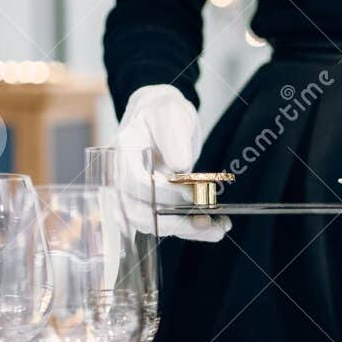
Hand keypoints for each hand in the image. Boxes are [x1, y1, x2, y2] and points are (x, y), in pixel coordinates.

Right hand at [115, 84, 228, 242]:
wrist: (161, 115)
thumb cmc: (163, 110)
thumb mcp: (170, 113)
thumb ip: (174, 138)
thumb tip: (179, 167)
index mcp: (122, 155)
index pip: (137, 184)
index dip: (165, 193)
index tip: (193, 193)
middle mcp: (122, 179)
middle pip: (139, 214)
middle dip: (174, 223)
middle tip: (207, 223)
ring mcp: (136, 194)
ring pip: (154, 224)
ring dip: (187, 230)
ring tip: (219, 228)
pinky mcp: (153, 203)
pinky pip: (168, 222)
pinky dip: (191, 227)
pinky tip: (216, 225)